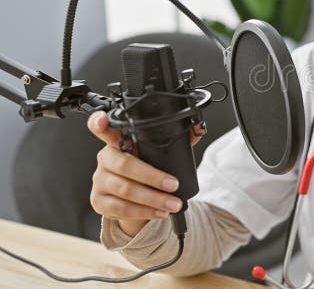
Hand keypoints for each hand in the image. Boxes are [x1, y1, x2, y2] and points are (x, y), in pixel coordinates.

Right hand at [87, 111, 204, 236]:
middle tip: (174, 184)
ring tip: (173, 204)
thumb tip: (196, 132)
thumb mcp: (155, 154)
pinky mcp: (99, 202)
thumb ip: (174, 141)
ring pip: (125, 190)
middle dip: (152, 177)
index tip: (102, 119)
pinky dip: (144, 212)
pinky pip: (122, 209)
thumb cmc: (144, 168)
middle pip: (124, 165)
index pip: (105, 130)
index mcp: (117, 142)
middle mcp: (104, 160)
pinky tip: (159, 212)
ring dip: (153, 199)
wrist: (132, 196)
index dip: (99, 123)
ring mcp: (99, 182)